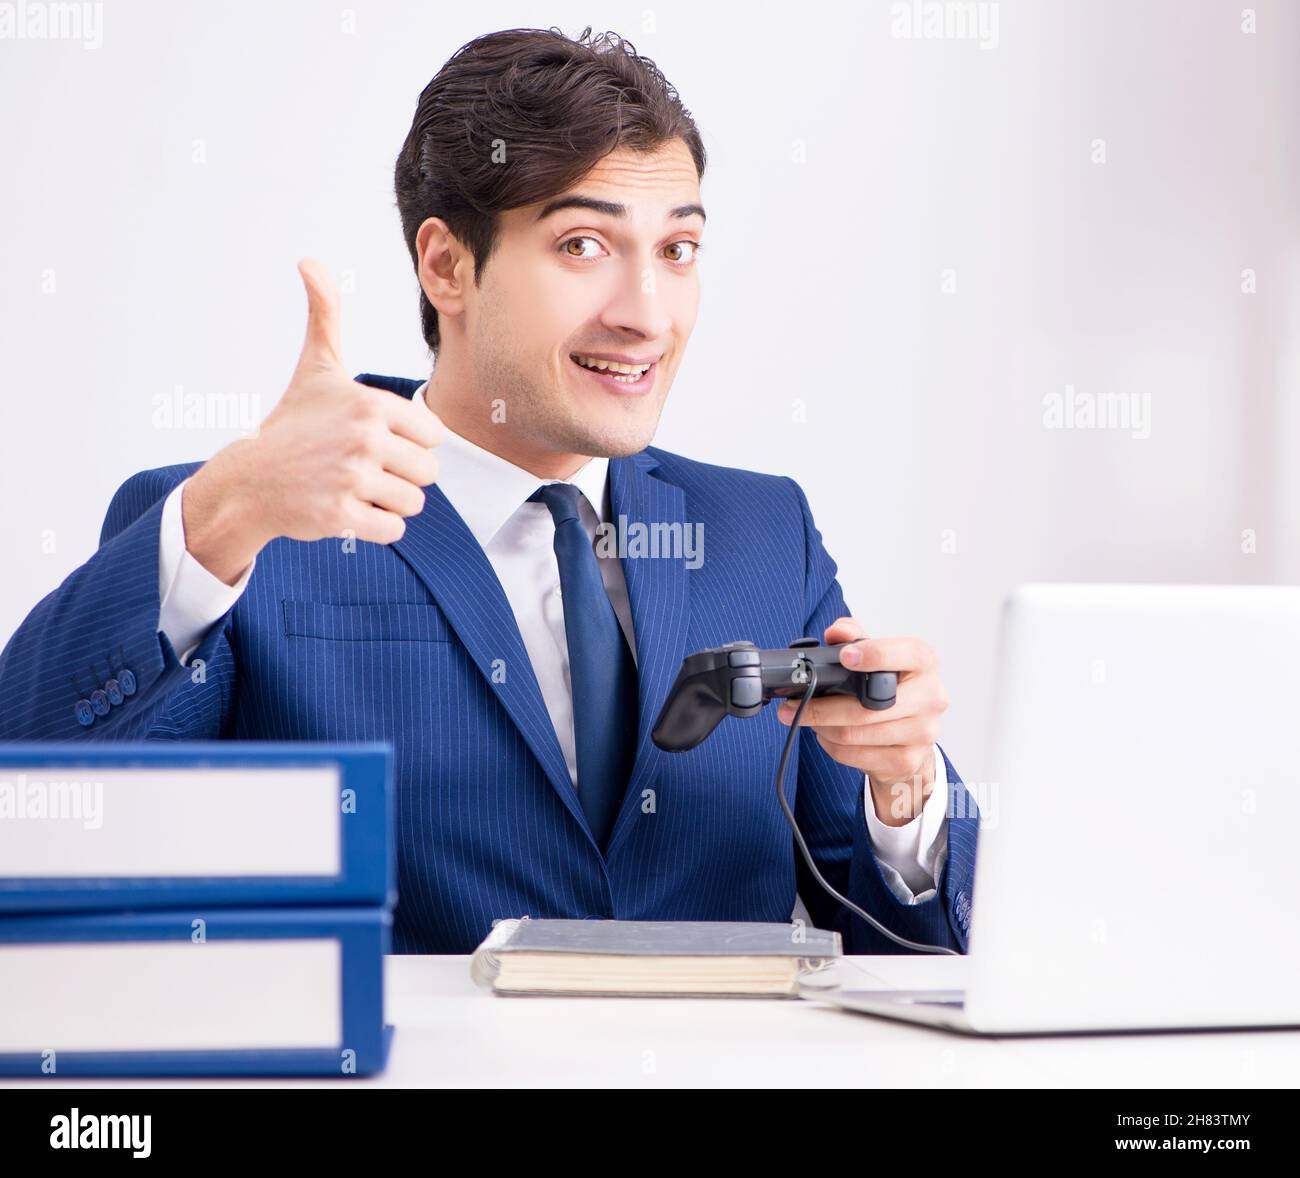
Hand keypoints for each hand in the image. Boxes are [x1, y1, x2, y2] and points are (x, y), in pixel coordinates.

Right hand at [181, 259, 444, 583]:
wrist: (249, 481)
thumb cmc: (292, 424)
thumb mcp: (315, 368)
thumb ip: (325, 316)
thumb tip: (309, 261)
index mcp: (371, 404)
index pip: (434, 437)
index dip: (410, 444)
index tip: (374, 441)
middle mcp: (364, 438)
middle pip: (429, 474)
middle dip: (401, 477)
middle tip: (361, 469)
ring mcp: (351, 479)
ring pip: (414, 504)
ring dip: (388, 503)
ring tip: (353, 489)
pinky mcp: (340, 518)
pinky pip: (393, 531)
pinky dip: (375, 528)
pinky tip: (347, 511)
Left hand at [776, 617, 947, 825]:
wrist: (913, 736)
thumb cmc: (893, 689)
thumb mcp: (876, 656)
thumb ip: (854, 637)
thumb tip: (837, 632)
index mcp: (924, 664)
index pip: (908, 654)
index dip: (876, 655)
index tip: (844, 656)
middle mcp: (931, 697)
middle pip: (868, 706)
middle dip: (822, 707)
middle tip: (792, 706)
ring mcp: (923, 732)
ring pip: (856, 733)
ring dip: (822, 727)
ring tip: (809, 720)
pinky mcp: (909, 760)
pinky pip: (857, 755)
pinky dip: (833, 746)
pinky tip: (828, 737)